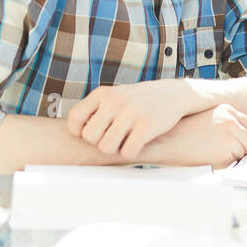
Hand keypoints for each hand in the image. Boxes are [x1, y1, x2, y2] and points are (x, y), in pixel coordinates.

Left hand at [67, 80, 197, 159]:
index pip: (75, 118)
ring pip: (106, 147)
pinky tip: (138, 143)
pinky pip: (127, 152)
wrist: (173, 93)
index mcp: (102, 94)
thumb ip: (94, 110)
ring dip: (115, 149)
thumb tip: (73, 133)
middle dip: (99, 142)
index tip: (90, 135)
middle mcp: (114, 101)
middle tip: (112, 138)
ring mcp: (130, 113)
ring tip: (125, 140)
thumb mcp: (114, 96)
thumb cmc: (138, 100)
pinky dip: (131, 153)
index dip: (78, 132)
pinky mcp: (147, 126)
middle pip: (90, 137)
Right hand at [137, 104, 246, 168]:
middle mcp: (230, 119)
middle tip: (224, 153)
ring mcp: (230, 133)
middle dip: (242, 149)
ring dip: (231, 157)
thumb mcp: (202, 119)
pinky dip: (223, 166)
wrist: (161, 141)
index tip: (238, 144)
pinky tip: (206, 159)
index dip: (246, 138)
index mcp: (225, 109)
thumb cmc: (177, 133)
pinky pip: (233, 164)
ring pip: (244, 153)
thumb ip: (221, 122)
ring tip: (209, 153)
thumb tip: (236, 135)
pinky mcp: (227, 149)